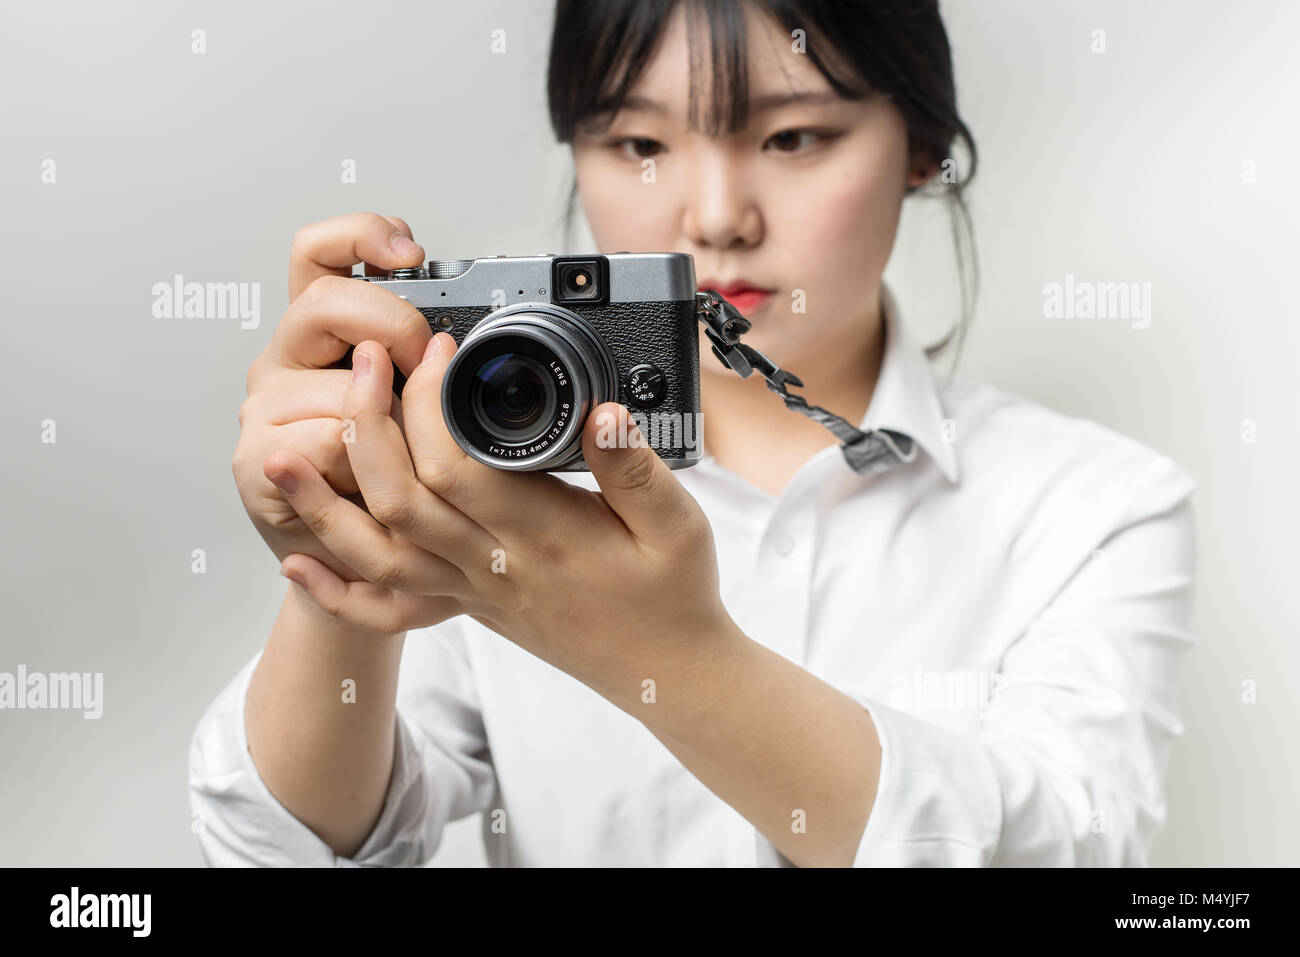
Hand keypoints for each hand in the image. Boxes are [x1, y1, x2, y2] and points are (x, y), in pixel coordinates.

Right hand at [232, 212, 430, 584]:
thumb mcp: (426, 410)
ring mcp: (268, 406)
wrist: (365, 569)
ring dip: (387, 415)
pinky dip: (362, 464)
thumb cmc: (402, 487)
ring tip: (411, 448)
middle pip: (326, 301)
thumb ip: (436, 364)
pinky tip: (371, 482)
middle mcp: (289, 357)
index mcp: (325, 332)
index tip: (413, 253)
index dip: (363, 235)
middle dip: (394, 326)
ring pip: (334, 382)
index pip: (321, 251)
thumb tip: (477, 337)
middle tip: (430, 362)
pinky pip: (323, 443)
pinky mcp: (258, 459)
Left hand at [269, 334, 735, 692]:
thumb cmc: (672, 596)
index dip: (429, 401)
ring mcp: (471, 592)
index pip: (456, 464)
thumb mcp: (679, 524)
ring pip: (374, 552)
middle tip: (363, 361)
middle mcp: (492, 566)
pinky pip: (385, 608)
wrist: (665, 670)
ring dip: (320, 505)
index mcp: (541, 535)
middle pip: (399, 498)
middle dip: (367, 423)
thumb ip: (636, 468)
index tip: (436, 348)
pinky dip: (333, 591)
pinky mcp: (465, 607)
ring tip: (276, 457)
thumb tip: (603, 412)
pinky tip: (298, 561)